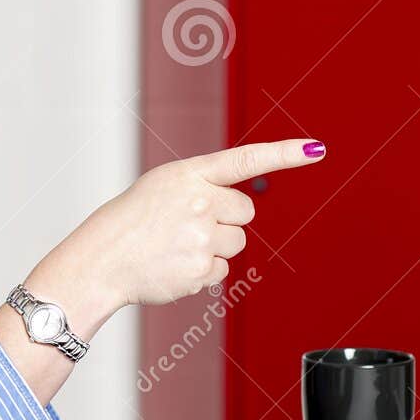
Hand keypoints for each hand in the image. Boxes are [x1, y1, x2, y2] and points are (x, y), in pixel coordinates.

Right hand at [61, 138, 324, 307]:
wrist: (103, 258)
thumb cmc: (132, 221)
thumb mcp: (164, 186)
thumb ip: (204, 186)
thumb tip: (244, 207)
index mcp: (190, 175)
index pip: (245, 160)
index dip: (285, 155)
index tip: (316, 149)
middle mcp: (200, 202)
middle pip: (245, 211)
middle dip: (225, 219)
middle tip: (189, 225)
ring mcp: (202, 237)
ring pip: (237, 242)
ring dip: (215, 246)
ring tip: (178, 246)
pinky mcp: (202, 269)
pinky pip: (222, 269)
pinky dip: (203, 270)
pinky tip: (175, 264)